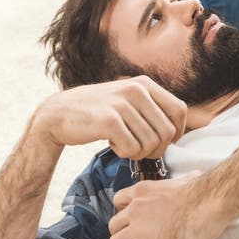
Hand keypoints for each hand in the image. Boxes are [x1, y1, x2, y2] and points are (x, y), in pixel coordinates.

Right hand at [31, 76, 186, 158]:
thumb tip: (180, 130)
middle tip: (139, 150)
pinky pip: (132, 149)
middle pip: (167, 132)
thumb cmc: (98, 113)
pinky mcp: (109, 120)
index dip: (177, 132)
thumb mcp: (128, 101)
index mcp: (145, 84)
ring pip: (151, 143)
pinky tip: (112, 144)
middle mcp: (136, 89)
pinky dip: (124, 153)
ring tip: (122, 144)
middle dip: (157, 149)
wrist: (58, 115)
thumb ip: (151, 108)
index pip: (180, 111)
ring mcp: (122, 103)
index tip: (164, 143)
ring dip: (138, 152)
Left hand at [108, 173, 227, 238]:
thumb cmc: (203, 190)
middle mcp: (136, 208)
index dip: (122, 214)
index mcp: (143, 191)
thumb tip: (191, 179)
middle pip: (113, 226)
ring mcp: (140, 230)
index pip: (118, 201)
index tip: (128, 223)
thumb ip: (178, 182)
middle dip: (119, 237)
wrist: (210, 201)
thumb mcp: (182, 179)